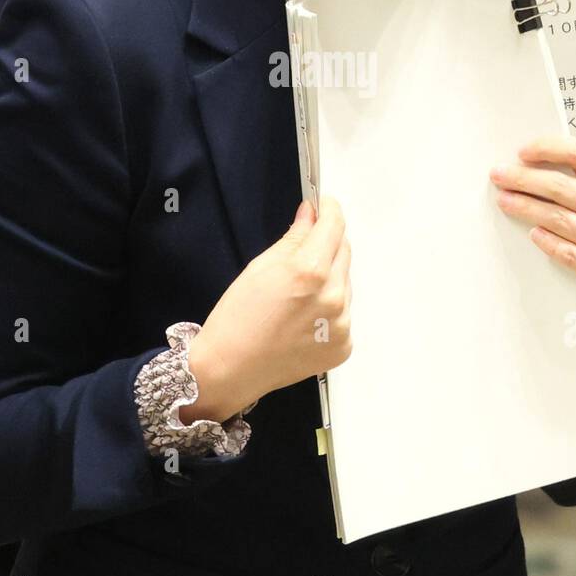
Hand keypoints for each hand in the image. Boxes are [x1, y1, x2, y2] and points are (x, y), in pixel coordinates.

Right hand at [184, 195, 352, 420]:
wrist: (231, 369)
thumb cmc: (238, 319)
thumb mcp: (261, 266)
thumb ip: (294, 237)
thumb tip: (311, 215)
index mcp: (311, 271)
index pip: (334, 226)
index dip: (329, 210)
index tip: (324, 206)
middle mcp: (333, 297)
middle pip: (344, 252)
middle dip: (326, 245)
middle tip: (302, 253)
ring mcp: (341, 324)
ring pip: (345, 283)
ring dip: (329, 279)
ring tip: (297, 296)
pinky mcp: (344, 345)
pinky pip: (343, 313)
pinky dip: (329, 309)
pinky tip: (302, 318)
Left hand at [489, 134, 575, 354]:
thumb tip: (554, 166)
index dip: (550, 149)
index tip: (523, 151)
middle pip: (565, 189)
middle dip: (525, 179)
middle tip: (499, 175)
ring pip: (562, 221)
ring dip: (528, 208)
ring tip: (505, 201)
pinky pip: (571, 255)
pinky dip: (549, 242)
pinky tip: (533, 233)